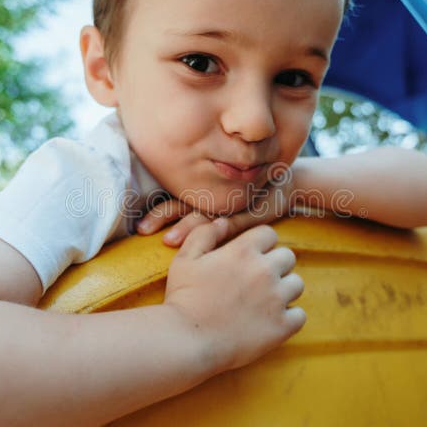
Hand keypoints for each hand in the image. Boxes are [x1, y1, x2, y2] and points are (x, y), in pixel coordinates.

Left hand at [136, 176, 295, 246]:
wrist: (286, 184)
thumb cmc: (250, 194)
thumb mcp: (227, 200)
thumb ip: (206, 213)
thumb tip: (173, 234)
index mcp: (205, 195)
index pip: (176, 203)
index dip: (157, 213)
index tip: (139, 227)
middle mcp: (214, 199)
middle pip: (182, 206)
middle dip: (162, 218)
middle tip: (143, 230)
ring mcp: (230, 207)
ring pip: (203, 216)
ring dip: (185, 228)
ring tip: (169, 241)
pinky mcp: (247, 215)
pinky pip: (230, 223)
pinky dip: (217, 231)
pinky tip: (208, 242)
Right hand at [164, 220, 304, 371]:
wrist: (186, 340)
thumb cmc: (183, 298)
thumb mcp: (184, 259)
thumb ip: (204, 234)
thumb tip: (223, 222)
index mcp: (243, 251)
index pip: (269, 234)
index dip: (260, 244)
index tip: (250, 257)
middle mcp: (264, 271)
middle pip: (288, 257)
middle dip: (276, 265)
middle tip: (257, 280)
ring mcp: (276, 299)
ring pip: (297, 285)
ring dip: (284, 290)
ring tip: (264, 302)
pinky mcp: (281, 326)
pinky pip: (300, 315)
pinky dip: (289, 318)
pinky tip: (270, 321)